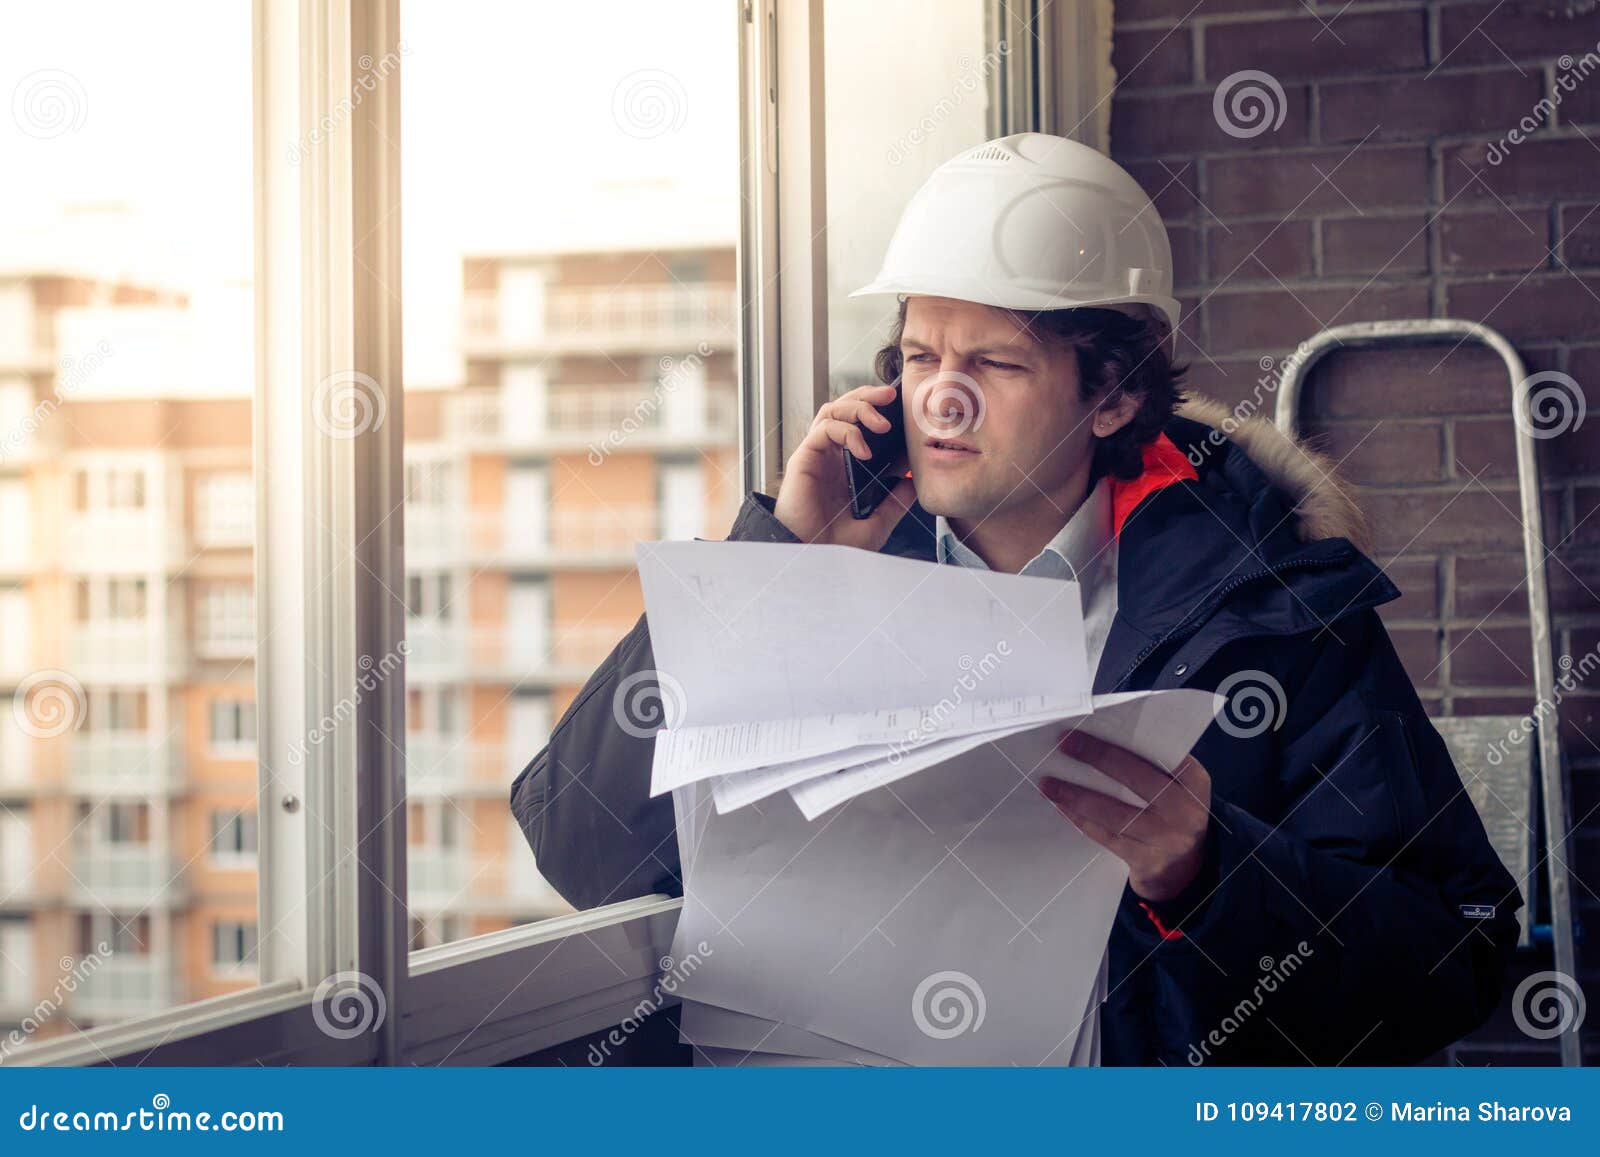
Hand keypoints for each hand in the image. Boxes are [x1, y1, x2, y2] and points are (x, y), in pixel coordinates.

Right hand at [772, 384, 914, 549]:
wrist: (811, 560)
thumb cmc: (834, 546)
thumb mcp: (875, 523)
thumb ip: (893, 502)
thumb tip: (913, 482)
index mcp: (842, 466)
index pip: (859, 424)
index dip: (878, 412)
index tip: (903, 412)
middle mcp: (828, 456)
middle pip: (844, 408)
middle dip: (868, 396)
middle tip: (892, 396)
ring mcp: (815, 456)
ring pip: (832, 410)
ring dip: (859, 407)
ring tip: (883, 423)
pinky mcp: (803, 459)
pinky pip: (824, 429)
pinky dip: (847, 432)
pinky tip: (864, 451)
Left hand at [1039, 730, 1211, 902]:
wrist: (1186, 869)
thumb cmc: (1172, 813)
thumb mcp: (1178, 787)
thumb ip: (1153, 764)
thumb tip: (1100, 736)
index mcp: (1194, 782)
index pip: (1163, 751)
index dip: (1130, 736)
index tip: (1097, 720)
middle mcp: (1184, 810)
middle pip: (1135, 776)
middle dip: (1097, 756)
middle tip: (1065, 742)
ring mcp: (1165, 838)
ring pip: (1114, 812)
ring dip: (1076, 795)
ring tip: (1048, 782)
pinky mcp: (1145, 861)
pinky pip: (1105, 835)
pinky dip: (1079, 818)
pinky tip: (1060, 805)